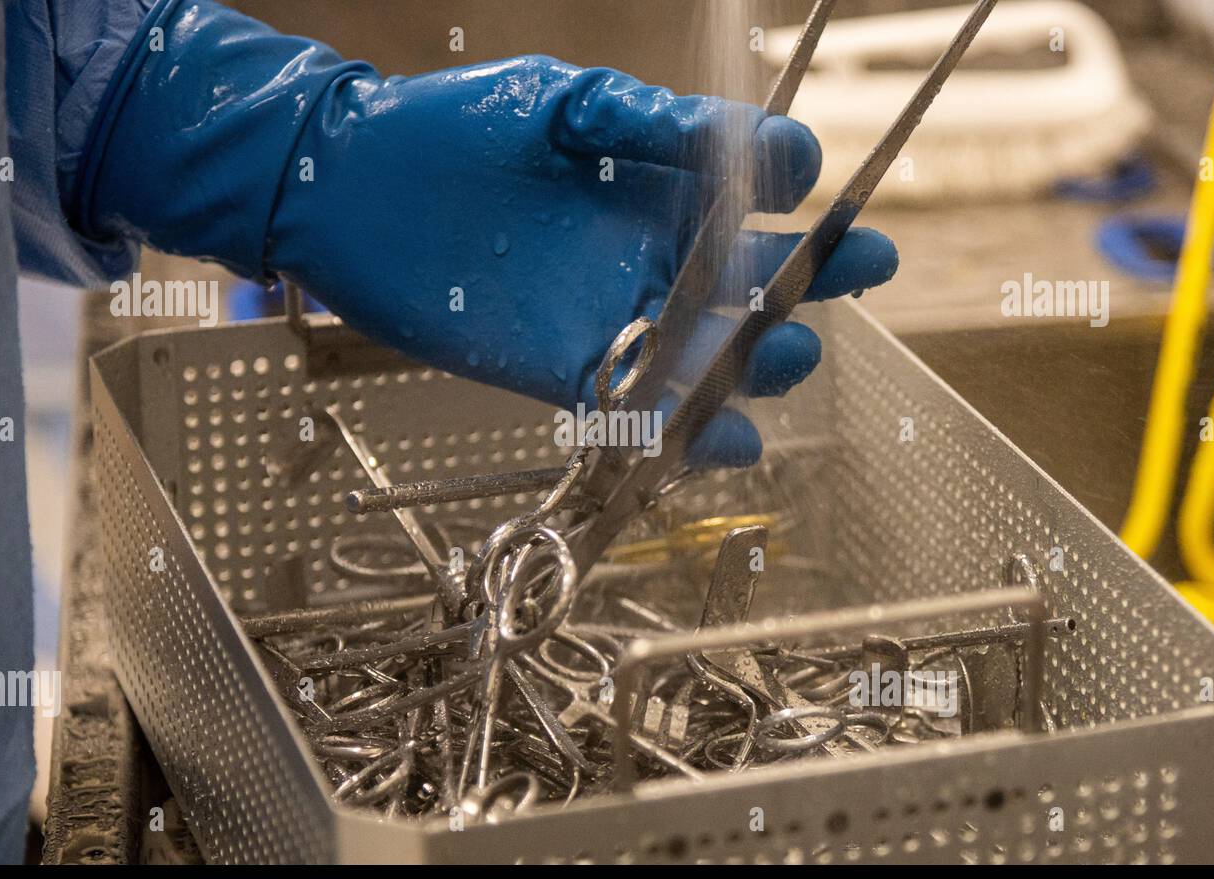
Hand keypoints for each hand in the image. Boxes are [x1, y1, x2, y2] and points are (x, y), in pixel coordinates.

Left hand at [82, 2, 897, 464]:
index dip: (790, 186)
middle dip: (809, 276)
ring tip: (794, 353)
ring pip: (702, 353)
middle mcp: (642, 253)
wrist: (350, 187)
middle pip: (745, 279)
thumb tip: (762, 151)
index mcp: (651, 182)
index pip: (747, 193)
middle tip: (863, 269)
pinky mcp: (561, 369)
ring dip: (753, 360)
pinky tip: (731, 437)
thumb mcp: (563, 105)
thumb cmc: (451, 127)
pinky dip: (681, 430)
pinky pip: (634, 409)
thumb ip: (655, 124)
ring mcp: (607, 314)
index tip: (813, 179)